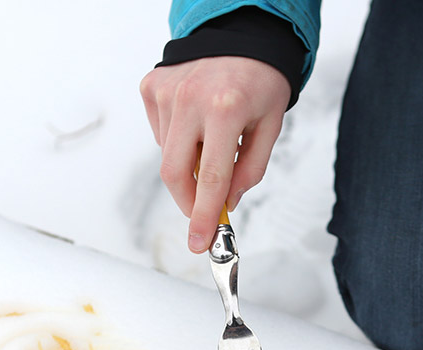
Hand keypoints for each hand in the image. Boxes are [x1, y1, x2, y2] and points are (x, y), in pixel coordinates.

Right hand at [140, 56, 290, 252]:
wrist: (241, 35)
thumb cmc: (260, 80)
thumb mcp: (270, 126)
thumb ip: (250, 169)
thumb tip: (227, 201)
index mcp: (226, 109)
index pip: (211, 177)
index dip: (203, 215)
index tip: (199, 242)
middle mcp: (191, 99)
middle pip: (175, 173)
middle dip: (188, 201)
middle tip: (202, 211)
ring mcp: (167, 92)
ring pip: (167, 154)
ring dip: (188, 163)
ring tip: (211, 141)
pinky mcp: (152, 87)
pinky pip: (159, 133)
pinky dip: (176, 140)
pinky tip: (195, 123)